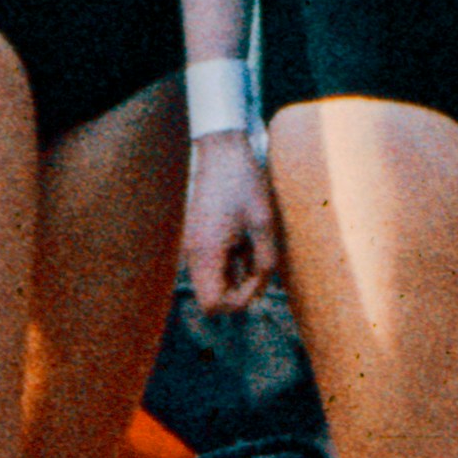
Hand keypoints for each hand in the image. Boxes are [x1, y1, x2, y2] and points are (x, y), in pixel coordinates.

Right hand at [183, 133, 283, 311]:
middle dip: (239, 291)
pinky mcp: (197, 239)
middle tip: (261, 267)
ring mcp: (193, 247)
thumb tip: (261, 290)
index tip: (258, 278)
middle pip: (211, 297)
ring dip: (236, 276)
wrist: (221, 152)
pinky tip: (246, 243)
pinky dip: (230, 263)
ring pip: (213, 282)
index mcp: (206, 253)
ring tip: (254, 249)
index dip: (239, 302)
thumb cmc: (244, 184)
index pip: (212, 305)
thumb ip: (265, 262)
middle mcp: (193, 255)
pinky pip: (212, 265)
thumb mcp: (264, 224)